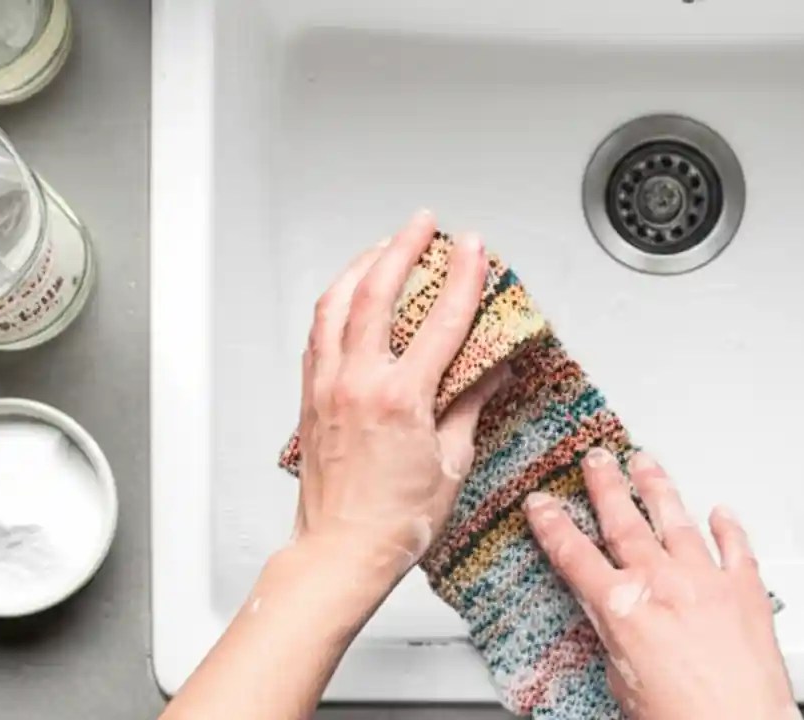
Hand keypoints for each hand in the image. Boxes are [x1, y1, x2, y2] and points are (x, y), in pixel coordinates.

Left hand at [293, 209, 507, 585]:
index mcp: (400, 399)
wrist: (341, 550)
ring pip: (336, 304)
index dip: (463, 276)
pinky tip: (347, 295)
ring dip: (361, 266)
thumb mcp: (452, 463)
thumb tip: (493, 372)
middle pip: (377, 293)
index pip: (442, 320)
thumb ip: (471, 407)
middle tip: (422, 223)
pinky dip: (334, 303)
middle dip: (402, 247)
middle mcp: (358, 383)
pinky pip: (318, 333)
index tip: (474, 247)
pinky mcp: (310, 396)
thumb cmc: (394, 521)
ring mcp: (328, 386)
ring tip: (382, 246)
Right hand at [523, 449, 797, 719]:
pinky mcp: (745, 591)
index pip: (575, 555)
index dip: (553, 525)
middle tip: (595, 460)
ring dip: (657, 488)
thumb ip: (617, 639)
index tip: (541, 503)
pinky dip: (728, 527)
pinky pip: (736, 548)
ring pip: (676, 520)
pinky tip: (720, 512)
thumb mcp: (622, 682)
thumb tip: (618, 623)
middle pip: (623, 522)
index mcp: (623, 608)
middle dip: (605, 485)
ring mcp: (705, 581)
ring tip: (646, 463)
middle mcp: (662, 584)